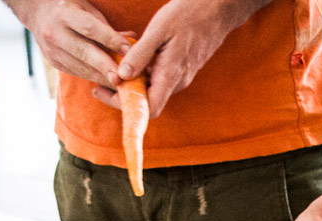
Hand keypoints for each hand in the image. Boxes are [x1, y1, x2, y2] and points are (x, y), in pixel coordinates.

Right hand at [14, 0, 131, 86]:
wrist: (38, 13)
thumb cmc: (70, 7)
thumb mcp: (86, 8)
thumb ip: (106, 26)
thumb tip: (131, 40)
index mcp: (64, 14)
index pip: (90, 29)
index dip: (110, 40)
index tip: (129, 50)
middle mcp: (55, 33)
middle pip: (84, 52)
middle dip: (104, 66)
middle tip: (121, 78)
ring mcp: (52, 50)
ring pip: (80, 67)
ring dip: (101, 77)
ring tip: (119, 85)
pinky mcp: (54, 63)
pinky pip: (77, 72)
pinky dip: (93, 77)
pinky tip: (107, 82)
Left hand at [102, 0, 253, 117]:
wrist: (218, 8)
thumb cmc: (189, 14)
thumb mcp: (160, 30)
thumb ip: (140, 54)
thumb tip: (121, 75)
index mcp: (171, 75)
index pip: (147, 109)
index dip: (122, 106)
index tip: (102, 91)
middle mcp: (177, 82)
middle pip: (145, 100)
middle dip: (122, 92)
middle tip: (103, 75)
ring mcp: (181, 76)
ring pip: (152, 88)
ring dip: (132, 81)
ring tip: (116, 62)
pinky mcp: (182, 68)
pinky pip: (159, 78)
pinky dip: (144, 72)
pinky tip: (135, 55)